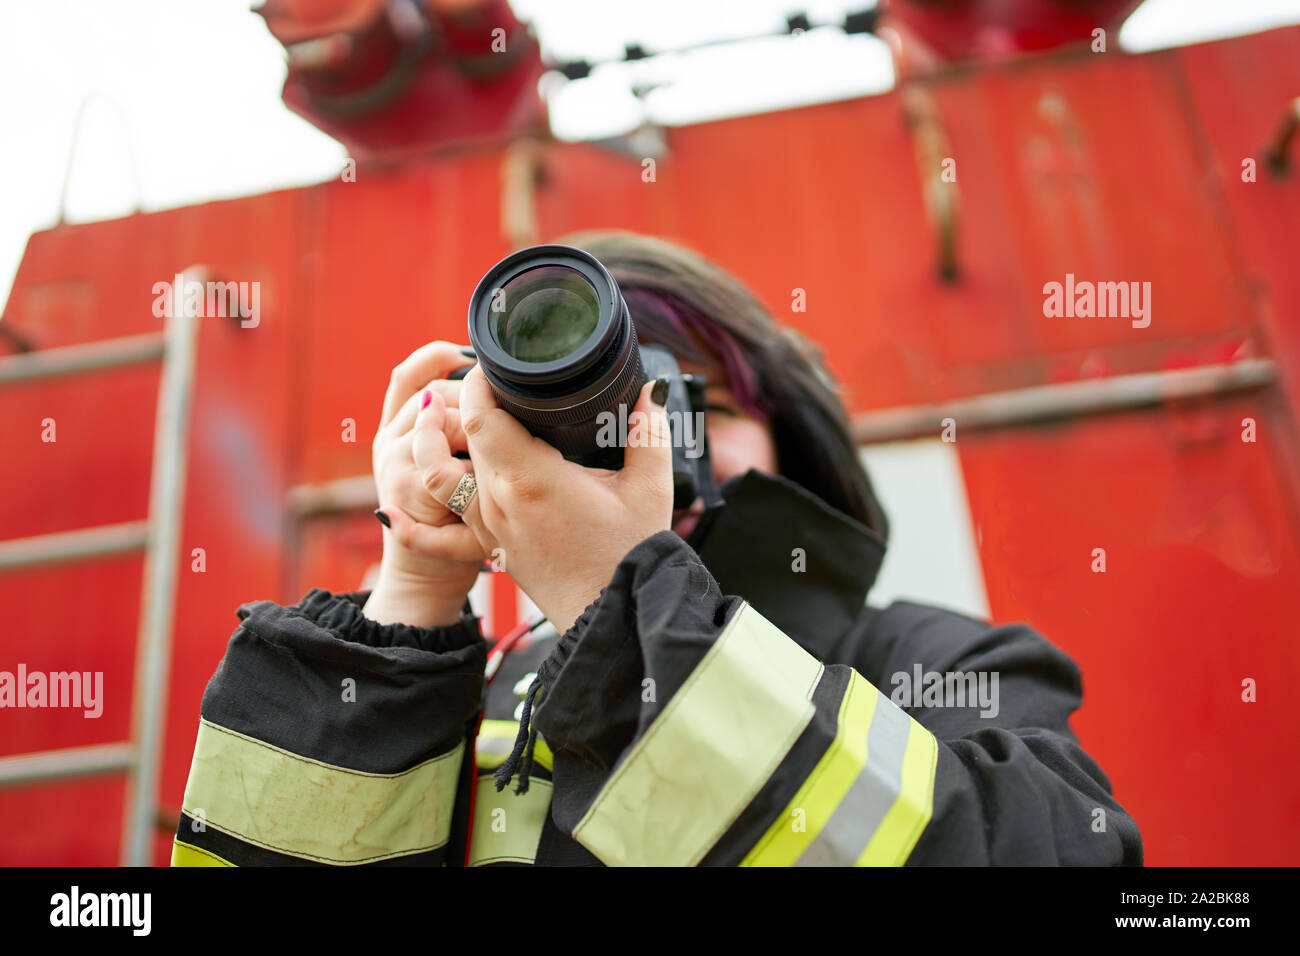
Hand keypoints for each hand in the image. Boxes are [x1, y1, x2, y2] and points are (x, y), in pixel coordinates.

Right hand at [363, 342, 485, 626]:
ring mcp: (394, 467)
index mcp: (397, 431)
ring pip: (435, 423)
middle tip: (503, 404)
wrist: (426, 573)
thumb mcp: (452, 464)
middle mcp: (389, 443)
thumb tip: (505, 392)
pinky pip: (441, 463)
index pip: (409, 376)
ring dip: (471, 427)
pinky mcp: (407, 494)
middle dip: (469, 397)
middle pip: (431, 396)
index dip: (435, 357)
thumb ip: (462, 429)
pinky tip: (489, 468)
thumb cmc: (449, 518)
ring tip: (499, 442)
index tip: (470, 352)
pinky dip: (468, 461)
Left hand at [414, 366, 672, 634]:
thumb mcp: (651, 487)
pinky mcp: (488, 545)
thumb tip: (652, 389)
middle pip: (456, 435)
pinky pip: (442, 516)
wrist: (614, 619)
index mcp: (531, 478)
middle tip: (483, 379)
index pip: (480, 414)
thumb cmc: (632, 555)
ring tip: (436, 413)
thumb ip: (648, 430)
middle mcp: (498, 500)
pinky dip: (424, 495)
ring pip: (435, 474)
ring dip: (431, 440)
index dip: (478, 381)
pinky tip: (411, 488)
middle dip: (460, 399)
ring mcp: (487, 525)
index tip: (495, 363)